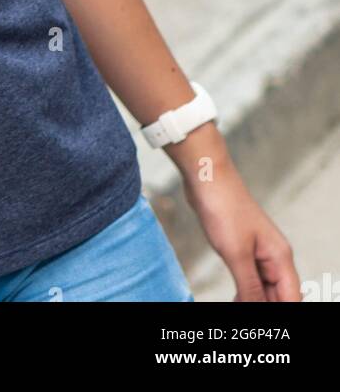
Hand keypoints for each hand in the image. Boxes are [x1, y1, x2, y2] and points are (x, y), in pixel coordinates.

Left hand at [182, 159, 301, 300]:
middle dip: (264, 307)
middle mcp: (274, 256)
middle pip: (278, 295)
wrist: (207, 177)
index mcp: (280, 257)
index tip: (262, 320)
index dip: (279, 311)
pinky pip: (250, 276)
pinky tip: (234, 298)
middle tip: (240, 311)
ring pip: (264, 287)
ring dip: (253, 301)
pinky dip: (244, 290)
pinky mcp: (242, 247)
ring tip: (236, 307)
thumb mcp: (236, 253)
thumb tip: (256, 309)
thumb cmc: (223, 208)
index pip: (291, 298)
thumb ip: (249, 286)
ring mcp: (258, 251)